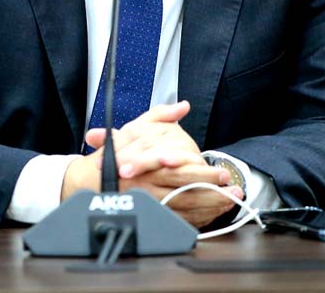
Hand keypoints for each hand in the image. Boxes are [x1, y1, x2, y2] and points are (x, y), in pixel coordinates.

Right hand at [86, 101, 241, 227]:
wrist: (92, 180)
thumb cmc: (116, 154)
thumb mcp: (134, 128)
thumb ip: (159, 115)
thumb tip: (181, 106)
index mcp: (147, 165)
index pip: (178, 170)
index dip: (202, 173)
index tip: (221, 172)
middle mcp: (149, 186)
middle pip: (186, 191)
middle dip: (212, 191)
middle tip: (232, 188)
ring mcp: (151, 203)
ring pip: (185, 209)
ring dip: (211, 206)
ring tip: (231, 200)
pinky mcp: (153, 214)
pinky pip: (178, 220)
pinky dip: (198, 218)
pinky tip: (214, 212)